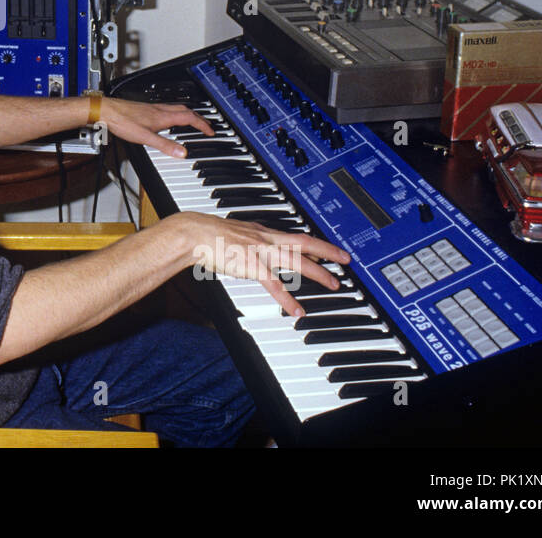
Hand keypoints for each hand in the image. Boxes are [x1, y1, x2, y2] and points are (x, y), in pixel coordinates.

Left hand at [98, 97, 213, 158]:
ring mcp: (153, 109)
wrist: (107, 111)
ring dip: (189, 115)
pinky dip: (176, 115)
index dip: (202, 125)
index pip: (189, 118)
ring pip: (177, 109)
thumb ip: (164, 145)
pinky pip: (168, 110)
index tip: (211, 131)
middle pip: (186, 111)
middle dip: (199, 118)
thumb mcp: (145, 138)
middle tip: (207, 126)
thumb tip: (182, 152)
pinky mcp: (146, 110)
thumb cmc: (122, 121)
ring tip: (193, 122)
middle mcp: (160, 110)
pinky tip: (170, 121)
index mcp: (163, 116)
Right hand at [176, 211, 351, 316]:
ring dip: (318, 273)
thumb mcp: (236, 233)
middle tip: (346, 260)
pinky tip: (298, 311)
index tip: (331, 250)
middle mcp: (266, 239)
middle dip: (328, 252)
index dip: (316, 243)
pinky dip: (288, 299)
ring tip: (334, 284)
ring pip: (297, 261)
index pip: (297, 236)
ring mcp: (261, 252)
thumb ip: (250, 239)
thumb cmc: (209, 234)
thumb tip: (255, 244)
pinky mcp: (252, 266)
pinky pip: (275, 285)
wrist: (194, 234)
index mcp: (263, 232)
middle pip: (305, 243)